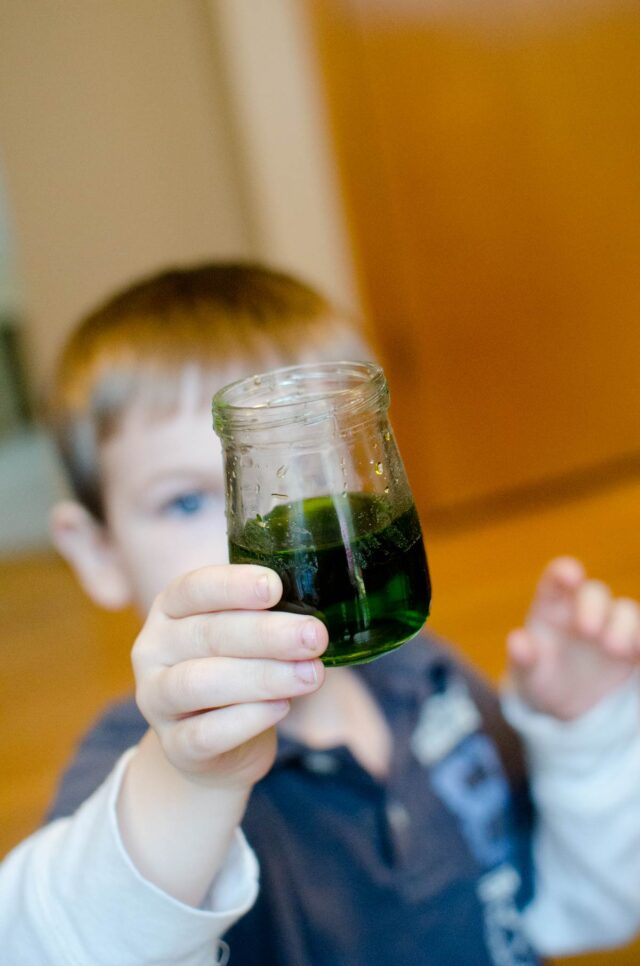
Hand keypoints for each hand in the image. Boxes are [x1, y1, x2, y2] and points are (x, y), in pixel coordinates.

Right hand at [132, 564, 326, 790]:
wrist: (215, 745)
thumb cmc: (236, 670)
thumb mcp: (244, 636)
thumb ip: (267, 617)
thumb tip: (315, 617)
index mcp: (171, 609)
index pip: (194, 588)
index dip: (233, 586)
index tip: (275, 587)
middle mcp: (154, 649)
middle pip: (207, 635)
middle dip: (267, 635)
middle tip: (315, 637)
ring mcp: (156, 699)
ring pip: (201, 683)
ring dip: (263, 677)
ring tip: (310, 675)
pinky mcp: (174, 746)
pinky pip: (206, 733)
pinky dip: (248, 719)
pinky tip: (282, 708)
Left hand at [507, 557, 639, 719]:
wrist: (562, 702)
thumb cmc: (539, 676)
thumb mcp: (526, 673)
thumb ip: (522, 657)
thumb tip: (517, 641)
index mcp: (551, 606)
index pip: (558, 578)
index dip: (565, 572)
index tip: (570, 575)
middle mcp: (583, 609)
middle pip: (594, 593)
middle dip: (593, 606)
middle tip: (587, 629)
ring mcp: (611, 625)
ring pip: (625, 611)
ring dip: (625, 625)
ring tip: (615, 649)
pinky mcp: (632, 647)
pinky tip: (639, 652)